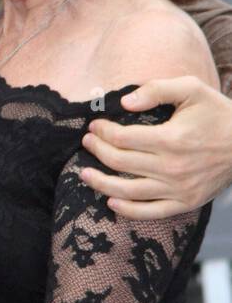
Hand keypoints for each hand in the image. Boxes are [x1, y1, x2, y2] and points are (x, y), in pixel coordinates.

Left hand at [81, 76, 231, 216]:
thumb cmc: (217, 114)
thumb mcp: (192, 89)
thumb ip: (156, 90)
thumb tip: (125, 102)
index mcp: (171, 139)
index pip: (122, 138)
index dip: (102, 131)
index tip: (94, 126)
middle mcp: (172, 167)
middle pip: (120, 162)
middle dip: (97, 151)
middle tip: (87, 142)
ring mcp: (178, 189)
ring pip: (128, 191)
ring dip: (101, 183)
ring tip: (85, 174)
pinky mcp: (185, 203)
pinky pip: (149, 212)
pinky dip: (127, 210)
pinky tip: (111, 202)